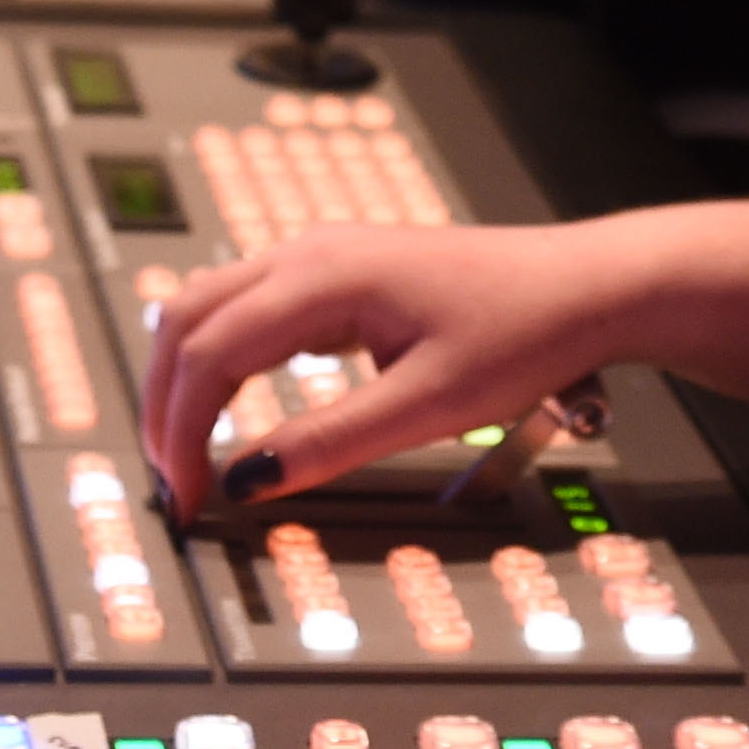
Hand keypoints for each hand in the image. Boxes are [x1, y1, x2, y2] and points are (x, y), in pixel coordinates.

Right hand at [141, 220, 647, 520]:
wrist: (585, 286)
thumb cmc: (524, 331)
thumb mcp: (428, 405)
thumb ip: (330, 442)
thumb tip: (249, 480)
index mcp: (324, 276)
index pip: (207, 353)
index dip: (180, 430)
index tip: (185, 495)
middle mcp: (310, 253)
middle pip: (186, 319)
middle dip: (164, 402)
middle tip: (170, 479)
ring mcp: (321, 254)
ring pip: (210, 305)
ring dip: (185, 376)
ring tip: (187, 449)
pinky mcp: (338, 269)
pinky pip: (248, 304)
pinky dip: (219, 356)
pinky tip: (229, 403)